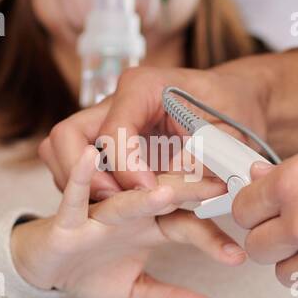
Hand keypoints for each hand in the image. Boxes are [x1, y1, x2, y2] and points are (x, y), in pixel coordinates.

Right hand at [12, 146, 245, 297]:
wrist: (40, 266)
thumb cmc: (88, 270)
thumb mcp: (135, 292)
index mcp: (150, 226)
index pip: (187, 226)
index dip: (211, 240)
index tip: (238, 256)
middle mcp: (129, 213)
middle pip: (164, 200)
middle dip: (192, 194)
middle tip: (223, 188)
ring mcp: (98, 213)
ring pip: (123, 200)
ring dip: (143, 195)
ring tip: (168, 192)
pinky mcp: (66, 218)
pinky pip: (72, 197)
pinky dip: (80, 179)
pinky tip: (93, 159)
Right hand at [38, 64, 269, 197]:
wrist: (235, 101)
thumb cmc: (234, 111)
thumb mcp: (230, 134)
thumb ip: (204, 158)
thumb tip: (179, 183)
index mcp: (142, 87)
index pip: (112, 132)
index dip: (128, 171)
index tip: (153, 194)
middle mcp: (116, 99)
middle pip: (67, 137)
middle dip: (84, 178)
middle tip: (116, 205)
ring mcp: (104, 119)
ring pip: (62, 153)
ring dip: (82, 187)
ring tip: (117, 210)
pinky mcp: (105, 141)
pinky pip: (77, 167)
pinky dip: (89, 190)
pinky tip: (119, 207)